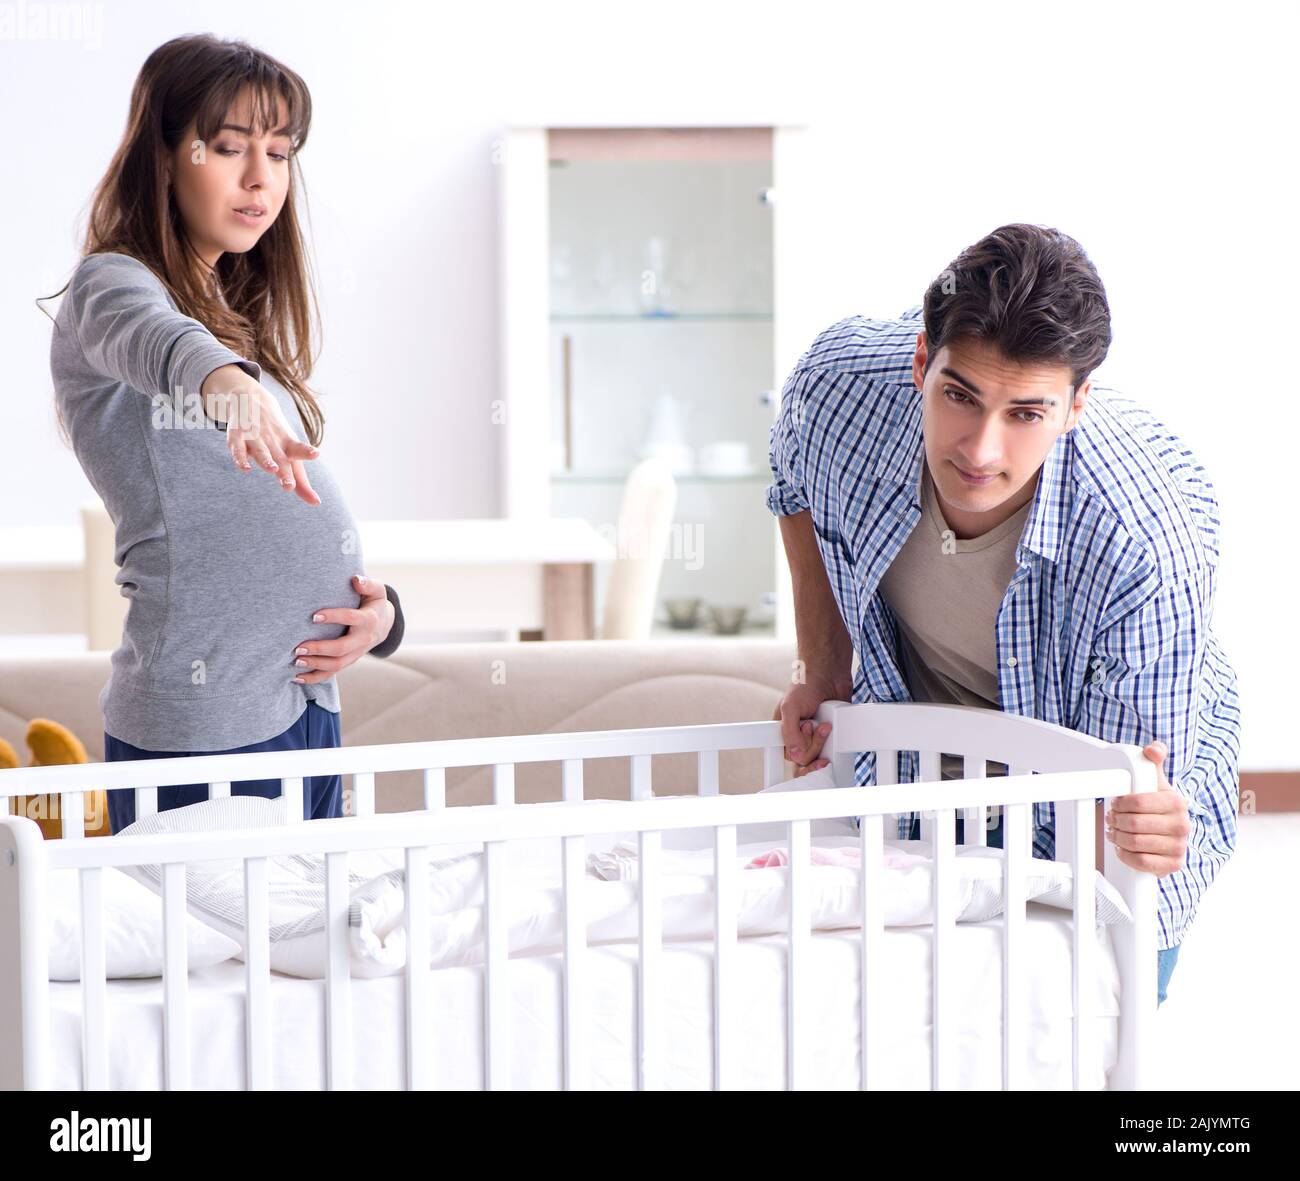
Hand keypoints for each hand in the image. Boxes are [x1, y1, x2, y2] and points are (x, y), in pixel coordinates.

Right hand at [202, 364, 321, 505]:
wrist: (251, 399)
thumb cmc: (276, 437)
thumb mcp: (290, 455)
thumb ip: (302, 482)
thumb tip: (317, 503)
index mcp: (288, 445)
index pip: (298, 449)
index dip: (306, 451)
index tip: (316, 453)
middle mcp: (273, 441)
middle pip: (280, 458)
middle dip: (284, 472)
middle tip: (289, 486)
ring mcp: (255, 438)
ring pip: (261, 451)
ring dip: (266, 460)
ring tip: (272, 469)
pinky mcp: (237, 437)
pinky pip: (238, 448)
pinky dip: (240, 457)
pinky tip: (244, 468)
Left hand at [290, 575, 395, 683]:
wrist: (384, 625)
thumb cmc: (374, 603)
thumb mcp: (377, 590)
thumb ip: (367, 584)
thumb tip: (354, 579)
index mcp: (369, 620)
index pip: (351, 619)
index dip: (334, 617)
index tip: (313, 616)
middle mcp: (363, 640)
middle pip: (342, 649)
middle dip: (319, 649)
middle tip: (298, 648)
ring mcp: (356, 653)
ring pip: (337, 665)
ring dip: (316, 664)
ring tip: (296, 661)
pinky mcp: (349, 661)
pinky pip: (333, 672)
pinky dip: (315, 677)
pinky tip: (297, 677)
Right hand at [771, 676, 846, 777]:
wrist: (829, 675)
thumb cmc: (805, 686)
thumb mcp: (790, 707)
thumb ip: (789, 731)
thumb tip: (796, 754)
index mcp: (783, 731)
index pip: (787, 754)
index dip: (796, 754)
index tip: (802, 746)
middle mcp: (799, 737)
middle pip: (804, 758)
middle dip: (811, 744)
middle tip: (813, 725)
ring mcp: (815, 738)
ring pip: (818, 756)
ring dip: (822, 741)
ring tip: (825, 724)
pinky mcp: (830, 736)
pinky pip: (832, 750)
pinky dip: (834, 742)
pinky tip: (832, 729)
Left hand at [1105, 741, 1190, 876]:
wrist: (1168, 832)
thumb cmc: (1157, 805)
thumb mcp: (1155, 780)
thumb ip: (1153, 760)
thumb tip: (1153, 749)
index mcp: (1177, 802)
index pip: (1137, 803)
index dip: (1120, 804)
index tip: (1115, 804)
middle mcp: (1182, 825)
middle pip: (1134, 824)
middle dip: (1116, 821)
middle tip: (1112, 819)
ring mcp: (1180, 846)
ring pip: (1136, 843)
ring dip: (1119, 838)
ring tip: (1115, 832)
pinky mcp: (1174, 865)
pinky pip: (1142, 862)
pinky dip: (1127, 855)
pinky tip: (1124, 848)